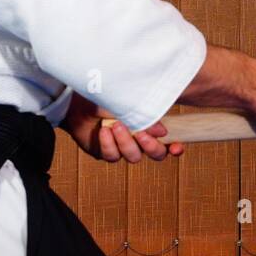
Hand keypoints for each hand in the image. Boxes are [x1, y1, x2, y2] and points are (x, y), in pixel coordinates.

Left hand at [60, 91, 184, 162]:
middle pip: (156, 154)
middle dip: (151, 146)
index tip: (177, 147)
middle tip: (141, 134)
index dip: (175, 148)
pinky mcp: (106, 153)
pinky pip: (112, 156)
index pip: (169, 141)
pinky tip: (104, 130)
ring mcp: (123, 148)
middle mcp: (139, 139)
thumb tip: (163, 132)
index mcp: (149, 125)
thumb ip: (146, 117)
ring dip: (126, 142)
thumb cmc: (107, 98)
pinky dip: (109, 143)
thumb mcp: (129, 105)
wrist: (79, 101)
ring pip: (134, 157)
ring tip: (116, 125)